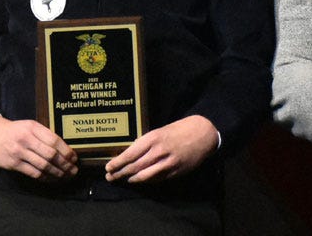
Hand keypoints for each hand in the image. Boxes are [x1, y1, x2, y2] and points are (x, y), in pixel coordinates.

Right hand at [0, 114, 77, 180]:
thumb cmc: (14, 130)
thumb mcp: (29, 126)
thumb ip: (44, 135)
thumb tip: (64, 149)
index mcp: (33, 127)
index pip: (54, 140)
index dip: (67, 151)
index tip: (74, 158)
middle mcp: (26, 139)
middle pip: (51, 154)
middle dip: (65, 164)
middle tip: (74, 170)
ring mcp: (19, 152)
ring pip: (43, 166)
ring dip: (57, 173)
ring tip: (66, 176)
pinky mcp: (13, 164)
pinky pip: (33, 173)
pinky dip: (45, 178)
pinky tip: (52, 179)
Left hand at [104, 115, 218, 182]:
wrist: (202, 133)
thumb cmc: (179, 129)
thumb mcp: (160, 131)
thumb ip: (146, 143)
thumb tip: (130, 154)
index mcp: (153, 138)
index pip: (130, 154)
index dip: (118, 163)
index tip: (108, 167)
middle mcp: (159, 152)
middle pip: (135, 167)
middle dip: (120, 173)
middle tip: (110, 177)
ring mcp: (168, 163)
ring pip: (144, 176)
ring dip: (131, 180)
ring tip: (122, 180)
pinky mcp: (175, 172)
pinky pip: (157, 179)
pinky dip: (146, 181)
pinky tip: (139, 181)